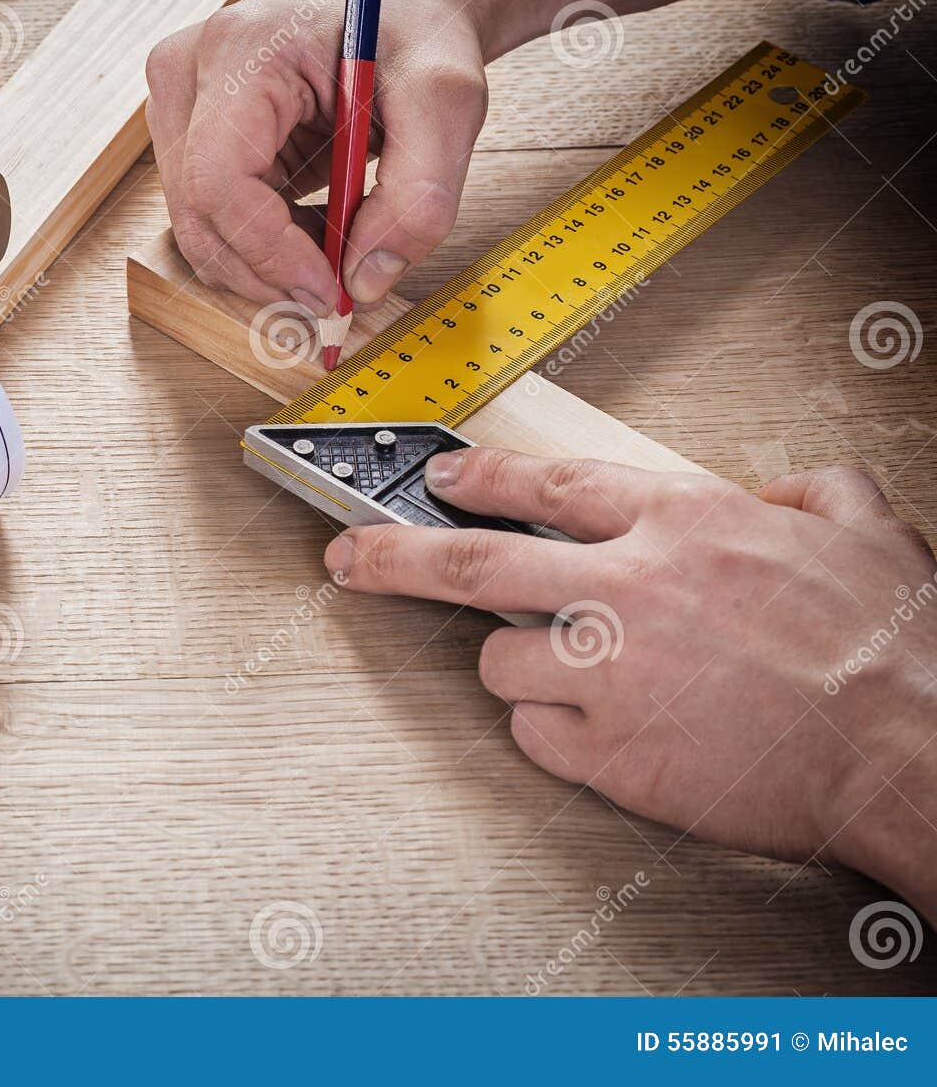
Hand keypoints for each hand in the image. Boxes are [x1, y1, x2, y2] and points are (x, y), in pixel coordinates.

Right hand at [144, 0, 490, 313]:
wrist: (399, 9)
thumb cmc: (416, 34)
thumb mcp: (446, 102)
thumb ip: (419, 196)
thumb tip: (366, 281)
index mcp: (241, 50)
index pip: (219, 179)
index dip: (268, 252)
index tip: (329, 290)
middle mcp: (189, 76)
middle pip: (200, 217)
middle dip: (269, 274)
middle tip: (338, 296)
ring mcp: (180, 110)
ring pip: (202, 232)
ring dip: (269, 265)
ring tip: (338, 247)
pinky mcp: (189, 141)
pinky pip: (215, 225)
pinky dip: (266, 250)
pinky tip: (315, 231)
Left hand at [323, 449, 936, 917]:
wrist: (908, 747)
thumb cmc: (888, 647)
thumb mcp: (859, 525)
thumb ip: (801, 492)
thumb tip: (773, 490)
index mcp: (682, 521)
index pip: (542, 483)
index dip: (474, 478)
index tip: (437, 478)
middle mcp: (629, 587)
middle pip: (469, 564)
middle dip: (390, 554)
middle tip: (348, 554)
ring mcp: (609, 671)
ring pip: (498, 660)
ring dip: (514, 663)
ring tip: (563, 671)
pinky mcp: (611, 751)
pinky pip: (535, 734)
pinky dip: (552, 730)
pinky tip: (597, 729)